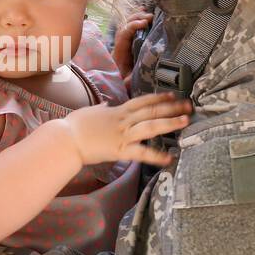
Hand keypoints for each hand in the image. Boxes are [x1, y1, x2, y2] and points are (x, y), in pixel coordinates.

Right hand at [59, 91, 192, 166]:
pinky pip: (142, 153)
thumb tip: (107, 105)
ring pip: (151, 125)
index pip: (142, 101)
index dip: (159, 97)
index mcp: (117, 111)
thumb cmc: (74, 126)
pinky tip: (169, 159)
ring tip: (186, 121)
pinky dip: (156, 156)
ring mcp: (123, 134)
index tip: (173, 95)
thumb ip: (103, 108)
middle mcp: (124, 120)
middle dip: (172, 107)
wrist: (65, 139)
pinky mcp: (121, 150)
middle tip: (189, 106)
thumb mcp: (91, 111)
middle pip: (152, 110)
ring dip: (170, 122)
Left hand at [112, 11, 153, 80]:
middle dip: (136, 19)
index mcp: (119, 52)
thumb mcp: (126, 81)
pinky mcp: (127, 41)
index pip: (124, 34)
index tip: (144, 24)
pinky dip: (136, 18)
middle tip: (150, 17)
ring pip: (126, 24)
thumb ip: (130, 79)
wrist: (116, 80)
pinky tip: (143, 11)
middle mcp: (119, 44)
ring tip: (147, 13)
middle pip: (125, 25)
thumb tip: (135, 78)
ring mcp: (122, 41)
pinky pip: (130, 26)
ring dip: (136, 17)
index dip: (132, 27)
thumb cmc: (123, 80)